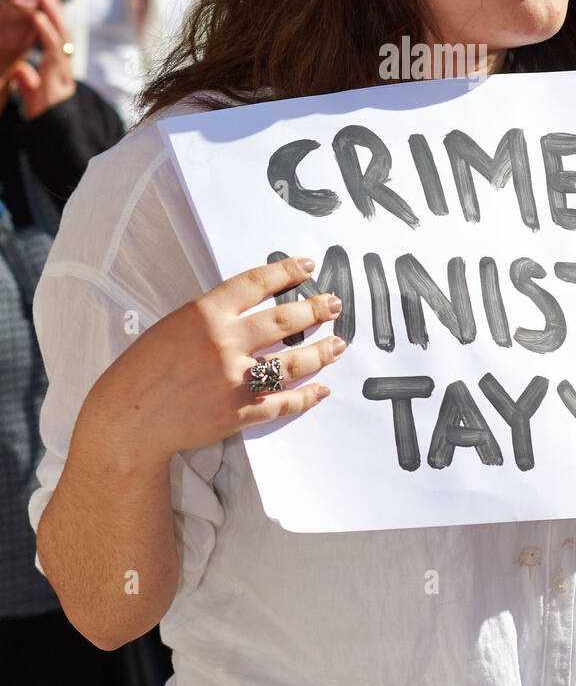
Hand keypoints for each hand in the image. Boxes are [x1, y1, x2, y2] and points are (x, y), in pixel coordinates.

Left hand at [7, 0, 74, 118]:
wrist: (54, 136)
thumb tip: (21, 69)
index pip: (56, 34)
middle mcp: (63, 63)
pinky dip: (45, 31)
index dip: (51, 14)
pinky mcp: (59, 74)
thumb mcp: (31, 94)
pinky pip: (53, 48)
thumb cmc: (43, 115)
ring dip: (51, 10)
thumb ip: (27, 80)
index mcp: (57, 65)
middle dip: (54, 5)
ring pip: (60, 33)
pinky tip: (37, 16)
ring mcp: (63, 68)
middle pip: (61, 28)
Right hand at [85, 256, 345, 463]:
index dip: (287, 272)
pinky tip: (321, 388)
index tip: (307, 266)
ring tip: (338, 344)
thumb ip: (216, 314)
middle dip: (317, 310)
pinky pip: (283, 402)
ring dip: (321, 351)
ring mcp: (232, 380)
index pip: (257, 283)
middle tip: (334, 305)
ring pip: (293, 362)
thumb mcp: (175, 325)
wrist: (128, 419)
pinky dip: (307, 396)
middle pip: (286, 320)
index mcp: (205, 313)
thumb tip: (260, 303)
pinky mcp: (238, 413)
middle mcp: (223, 343)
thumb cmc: (146, 367)